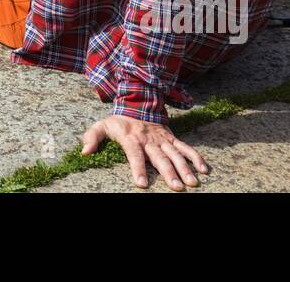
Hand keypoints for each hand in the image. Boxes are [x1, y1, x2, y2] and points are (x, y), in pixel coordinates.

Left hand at [81, 115, 208, 190]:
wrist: (137, 102)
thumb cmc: (118, 121)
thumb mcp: (102, 125)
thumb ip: (92, 137)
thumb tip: (85, 152)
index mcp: (131, 137)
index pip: (135, 154)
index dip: (138, 168)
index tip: (141, 184)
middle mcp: (148, 139)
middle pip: (159, 157)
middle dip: (168, 172)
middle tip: (176, 187)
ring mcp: (162, 139)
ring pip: (175, 154)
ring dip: (185, 168)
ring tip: (192, 182)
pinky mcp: (172, 138)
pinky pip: (186, 147)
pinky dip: (196, 157)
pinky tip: (205, 169)